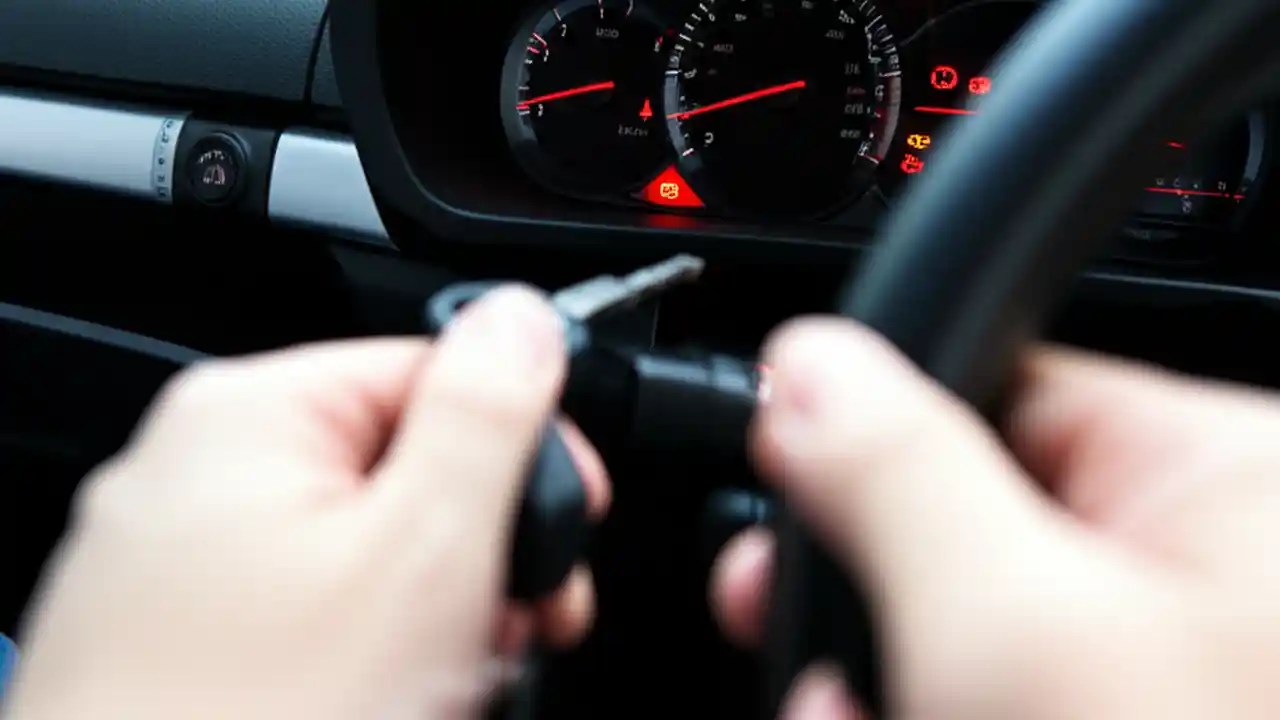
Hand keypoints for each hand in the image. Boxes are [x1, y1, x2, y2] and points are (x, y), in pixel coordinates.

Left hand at [4, 287, 609, 719]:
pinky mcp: (176, 640)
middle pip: (400, 464)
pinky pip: (307, 608)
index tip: (569, 519)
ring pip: (360, 547)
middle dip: (484, 544)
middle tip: (522, 617)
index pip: (433, 369)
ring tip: (455, 677)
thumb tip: (519, 316)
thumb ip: (483, 414)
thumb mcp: (424, 551)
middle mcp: (195, 475)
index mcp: (247, 417)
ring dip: (438, 605)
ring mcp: (175, 564)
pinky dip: (370, 646)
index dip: (523, 446)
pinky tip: (394, 697)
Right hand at [714, 318, 1279, 719]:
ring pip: (956, 615)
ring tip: (838, 711)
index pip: (1002, 382)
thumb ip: (894, 469)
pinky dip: (906, 703)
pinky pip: (979, 681)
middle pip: (959, 512)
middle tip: (776, 611)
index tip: (784, 475)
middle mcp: (1203, 560)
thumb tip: (807, 364)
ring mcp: (1156, 652)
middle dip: (857, 577)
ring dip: (870, 660)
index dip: (873, 432)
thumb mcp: (1001, 625)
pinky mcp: (1111, 702)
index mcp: (1228, 477)